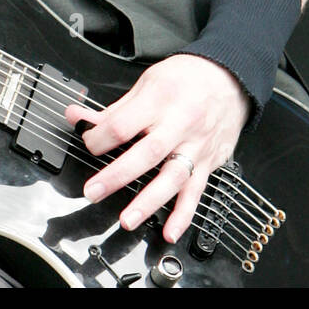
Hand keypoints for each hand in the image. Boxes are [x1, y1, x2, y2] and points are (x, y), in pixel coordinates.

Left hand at [63, 54, 251, 243]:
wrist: (229, 78)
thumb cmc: (186, 78)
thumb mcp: (148, 82)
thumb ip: (115, 108)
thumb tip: (79, 117)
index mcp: (159, 99)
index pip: (124, 124)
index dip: (100, 137)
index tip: (89, 143)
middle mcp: (179, 124)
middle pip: (147, 153)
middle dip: (117, 175)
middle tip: (94, 191)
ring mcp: (196, 146)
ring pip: (172, 177)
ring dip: (149, 202)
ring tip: (127, 220)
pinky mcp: (208, 163)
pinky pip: (196, 192)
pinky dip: (183, 214)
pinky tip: (170, 231)